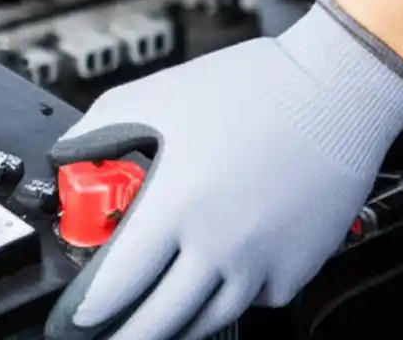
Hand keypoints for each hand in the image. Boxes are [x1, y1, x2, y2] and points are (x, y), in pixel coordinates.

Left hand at [45, 0, 402, 339]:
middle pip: (159, 317)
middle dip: (126, 335)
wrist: (335, 90)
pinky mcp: (298, 266)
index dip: (90, 308)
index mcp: (175, 204)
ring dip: (175, 328)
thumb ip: (99, 132)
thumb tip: (67, 157)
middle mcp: (217, 243)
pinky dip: (231, 302)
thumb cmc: (250, 88)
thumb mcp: (154, 97)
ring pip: (207, 319)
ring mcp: (260, 261)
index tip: (77, 319)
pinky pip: (256, 301)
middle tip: (107, 338)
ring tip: (153, 327)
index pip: (117, 282)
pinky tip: (213, 291)